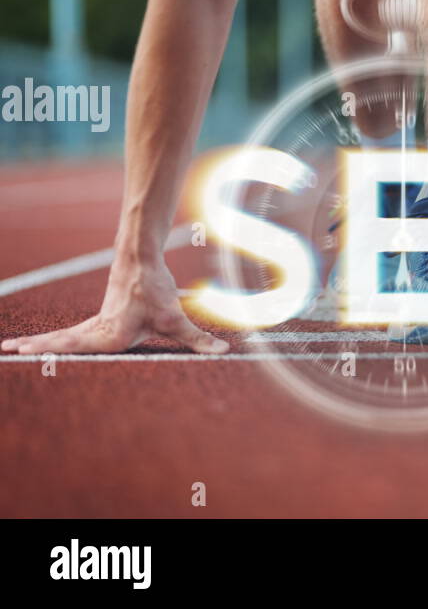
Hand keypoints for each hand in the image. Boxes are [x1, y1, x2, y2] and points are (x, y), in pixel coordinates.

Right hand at [1, 257, 228, 354]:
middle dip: (36, 348)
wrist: (142, 258)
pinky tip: (43, 344)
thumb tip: (223, 353)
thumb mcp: (176, 318)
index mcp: (109, 334)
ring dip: (40, 343)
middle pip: (61, 342)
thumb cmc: (155, 288)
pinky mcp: (99, 319)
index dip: (52, 351)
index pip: (75, 347)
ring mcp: (96, 324)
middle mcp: (97, 330)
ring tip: (11, 349)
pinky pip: (71, 333)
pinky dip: (54, 339)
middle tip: (7, 351)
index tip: (26, 352)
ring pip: (63, 337)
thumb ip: (197, 339)